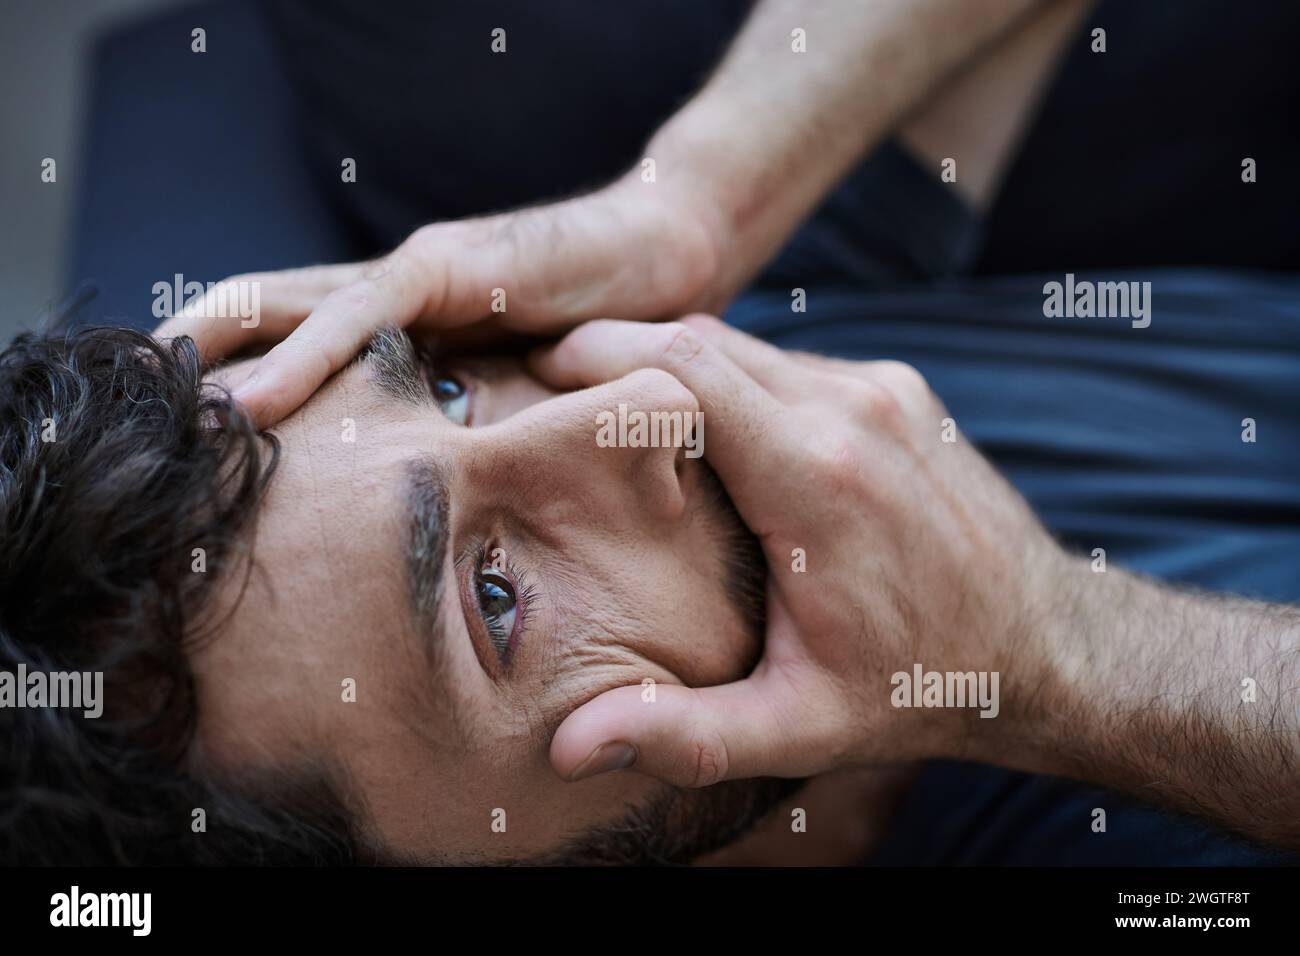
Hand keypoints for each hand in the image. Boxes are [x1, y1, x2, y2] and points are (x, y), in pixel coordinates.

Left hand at [154, 173, 727, 426]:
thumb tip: (426, 496)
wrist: (670, 251)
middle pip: (255, 320)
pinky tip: (250, 400)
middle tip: (122, 432)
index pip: (284, 348)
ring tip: (147, 415)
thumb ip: (463, 421)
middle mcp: (383, 295)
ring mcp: (409, 276)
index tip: (176, 450)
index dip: (221, 385)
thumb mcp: (515, 390)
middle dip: (184, 367)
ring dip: (209, 361)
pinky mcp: (447, 269)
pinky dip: (301, 357)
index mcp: (392, 326)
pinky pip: (360, 314)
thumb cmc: (596, 324)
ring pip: (282, 310)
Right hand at [531, 316, 1067, 785]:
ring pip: (745, 345)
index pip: (685, 369)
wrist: (1052, 647)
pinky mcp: (898, 390)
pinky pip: (788, 363)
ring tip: (612, 406)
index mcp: (818, 479)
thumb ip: (686, 733)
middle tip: (544, 380)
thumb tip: (571, 747)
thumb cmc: (923, 687)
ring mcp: (882, 390)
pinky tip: (701, 430)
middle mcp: (852, 410)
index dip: (597, 357)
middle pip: (702, 341)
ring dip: (674, 366)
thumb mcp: (802, 728)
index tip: (533, 374)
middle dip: (616, 350)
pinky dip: (731, 381)